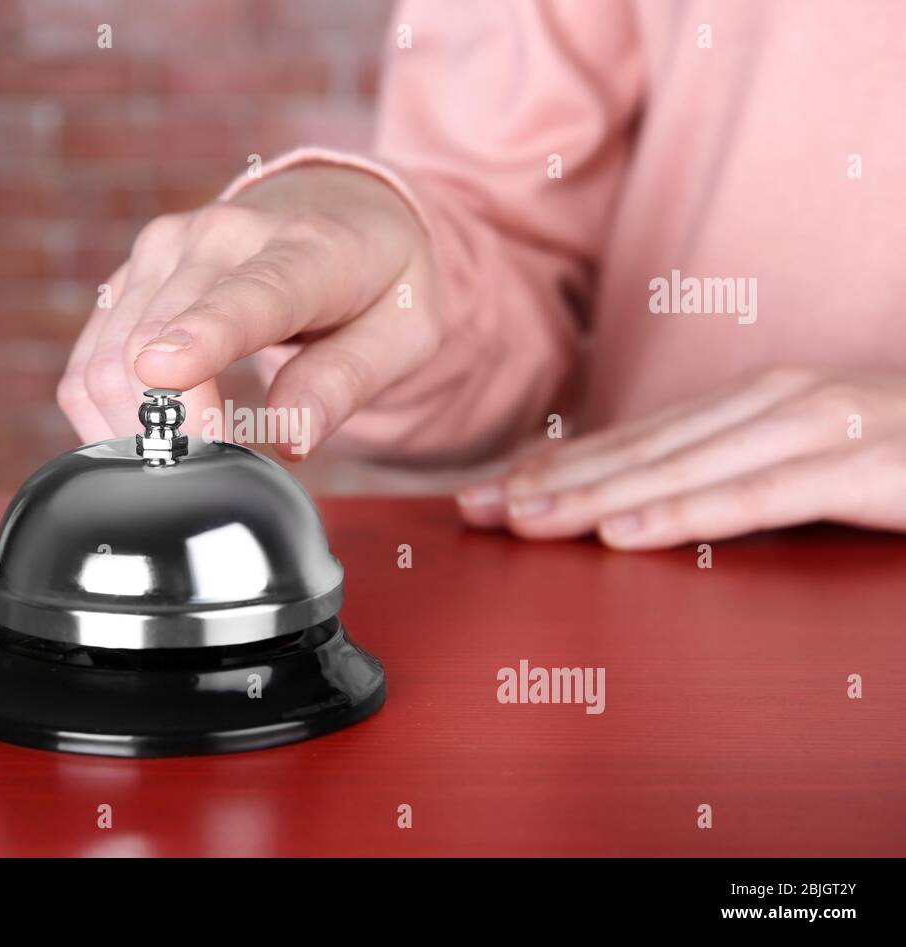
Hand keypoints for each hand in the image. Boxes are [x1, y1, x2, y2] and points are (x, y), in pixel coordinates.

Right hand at [56, 165, 439, 457]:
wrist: (341, 209)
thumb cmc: (378, 280)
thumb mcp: (402, 333)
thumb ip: (344, 383)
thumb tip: (289, 440)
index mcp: (302, 250)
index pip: (245, 297)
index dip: (200, 336)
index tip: (162, 372)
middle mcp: (218, 236)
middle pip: (153, 343)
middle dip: (172, 430)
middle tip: (216, 473)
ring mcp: (161, 250)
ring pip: (107, 360)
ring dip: (135, 430)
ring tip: (192, 456)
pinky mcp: (129, 275)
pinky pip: (88, 362)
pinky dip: (107, 414)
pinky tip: (152, 433)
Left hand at [457, 368, 905, 548]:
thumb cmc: (903, 449)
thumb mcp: (802, 453)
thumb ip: (729, 468)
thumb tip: (641, 497)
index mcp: (754, 400)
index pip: (634, 438)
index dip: (555, 465)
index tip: (487, 491)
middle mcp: (775, 401)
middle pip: (640, 450)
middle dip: (551, 482)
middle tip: (474, 510)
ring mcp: (820, 426)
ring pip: (683, 466)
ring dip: (597, 496)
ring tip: (525, 522)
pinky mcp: (863, 461)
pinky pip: (759, 495)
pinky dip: (688, 511)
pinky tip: (630, 531)